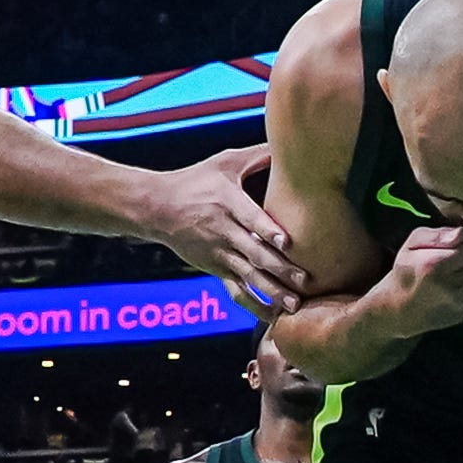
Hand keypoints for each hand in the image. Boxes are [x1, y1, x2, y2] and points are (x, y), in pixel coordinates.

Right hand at [138, 145, 302, 308]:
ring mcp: (218, 253)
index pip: (249, 218)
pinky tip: (272, 317)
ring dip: (271, 292)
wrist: (158, 207)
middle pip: (253, 253)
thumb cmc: (197, 180)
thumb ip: (256, 156)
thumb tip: (288, 144)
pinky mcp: (215, 268)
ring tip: (294, 305)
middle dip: (279, 268)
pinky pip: (235, 291)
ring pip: (248, 276)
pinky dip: (253, 305)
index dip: (267, 230)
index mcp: (227, 203)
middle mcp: (223, 231)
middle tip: (305, 280)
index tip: (287, 242)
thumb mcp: (224, 163)